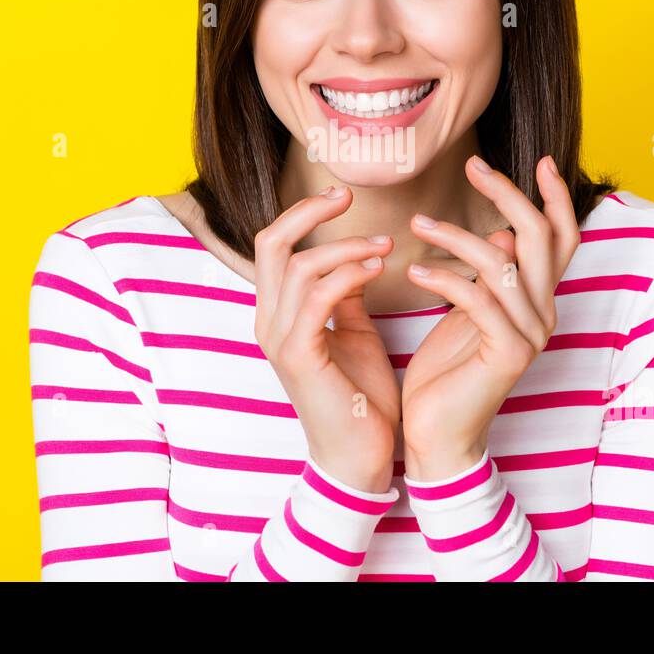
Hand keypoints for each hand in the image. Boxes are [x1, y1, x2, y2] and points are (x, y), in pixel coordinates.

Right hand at [253, 184, 400, 493]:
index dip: (305, 213)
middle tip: (347, 195)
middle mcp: (269, 320)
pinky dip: (347, 274)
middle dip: (309, 212)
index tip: (342, 196)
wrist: (359, 458)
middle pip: (271, 242)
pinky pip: (316, 297)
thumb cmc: (361, 399)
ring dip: (345, 246)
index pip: (275, 244)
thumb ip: (347, 295)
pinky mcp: (298, 356)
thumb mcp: (354, 333)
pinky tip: (377, 268)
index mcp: (279, 312)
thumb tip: (358, 257)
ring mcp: (279, 338)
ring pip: (297, 265)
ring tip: (384, 245)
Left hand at [400, 155, 581, 480]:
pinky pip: (477, 297)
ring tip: (416, 225)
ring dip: (455, 235)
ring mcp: (530, 334)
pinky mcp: (508, 353)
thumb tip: (501, 234)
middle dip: (508, 194)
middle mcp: (543, 313)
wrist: (438, 436)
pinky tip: (414, 271)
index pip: (561, 238)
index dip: (556, 198)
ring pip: (501, 261)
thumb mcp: (467, 313)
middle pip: (539, 237)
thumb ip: (489, 275)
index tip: (541, 160)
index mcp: (536, 300)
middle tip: (472, 166)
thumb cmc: (447, 373)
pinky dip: (444, 277)